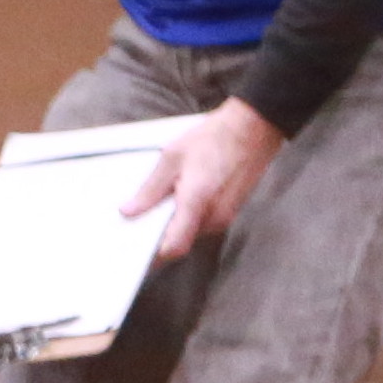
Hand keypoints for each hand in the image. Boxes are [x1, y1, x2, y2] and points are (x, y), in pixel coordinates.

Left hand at [130, 96, 282, 263]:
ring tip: (166, 199)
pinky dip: (189, 216)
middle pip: (180, 241)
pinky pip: (203, 222)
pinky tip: (183, 196)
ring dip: (176, 223)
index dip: (153, 255)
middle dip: (161, 234)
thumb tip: (129, 211)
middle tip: (142, 218)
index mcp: (196, 203)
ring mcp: (225, 216)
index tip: (136, 251)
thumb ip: (150, 189)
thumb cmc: (215, 137)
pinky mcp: (230, 211)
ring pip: (192, 232)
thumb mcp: (172, 157)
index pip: (173, 247)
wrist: (253, 128)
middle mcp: (213, 217)